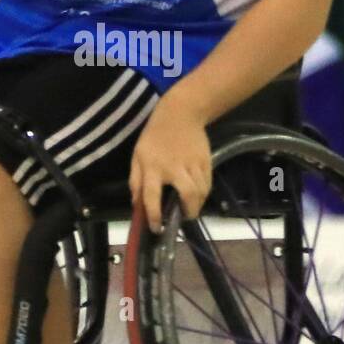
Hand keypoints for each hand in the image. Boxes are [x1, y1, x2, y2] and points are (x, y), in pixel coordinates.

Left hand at [129, 93, 211, 233]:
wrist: (180, 114)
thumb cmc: (154, 137)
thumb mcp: (137, 156)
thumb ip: (135, 182)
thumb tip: (137, 206)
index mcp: (152, 167)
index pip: (151, 197)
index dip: (153, 216)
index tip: (156, 228)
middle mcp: (174, 167)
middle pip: (187, 195)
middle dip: (187, 212)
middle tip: (182, 218)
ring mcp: (192, 163)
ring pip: (200, 191)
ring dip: (196, 205)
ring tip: (189, 208)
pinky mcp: (206, 161)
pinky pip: (207, 183)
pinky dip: (204, 193)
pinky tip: (197, 195)